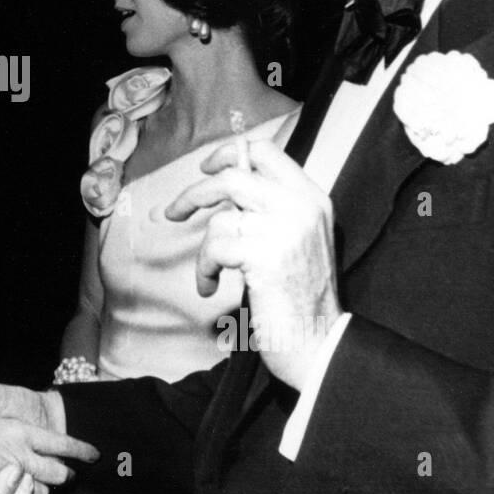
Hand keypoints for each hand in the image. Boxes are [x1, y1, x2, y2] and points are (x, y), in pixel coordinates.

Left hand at [165, 139, 342, 389]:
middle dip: (195, 194)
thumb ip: (269, 207)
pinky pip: (214, 248)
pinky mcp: (265, 254)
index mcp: (311, 197)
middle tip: (174, 212)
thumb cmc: (298, 296)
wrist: (319, 341)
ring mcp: (285, 229)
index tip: (207, 168)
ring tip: (209, 273)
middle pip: (233, 176)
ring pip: (221, 218)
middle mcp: (302, 206)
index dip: (229, 154)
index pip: (266, 152)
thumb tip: (223, 179)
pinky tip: (209, 287)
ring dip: (204, 250)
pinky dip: (204, 269)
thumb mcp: (295, 238)